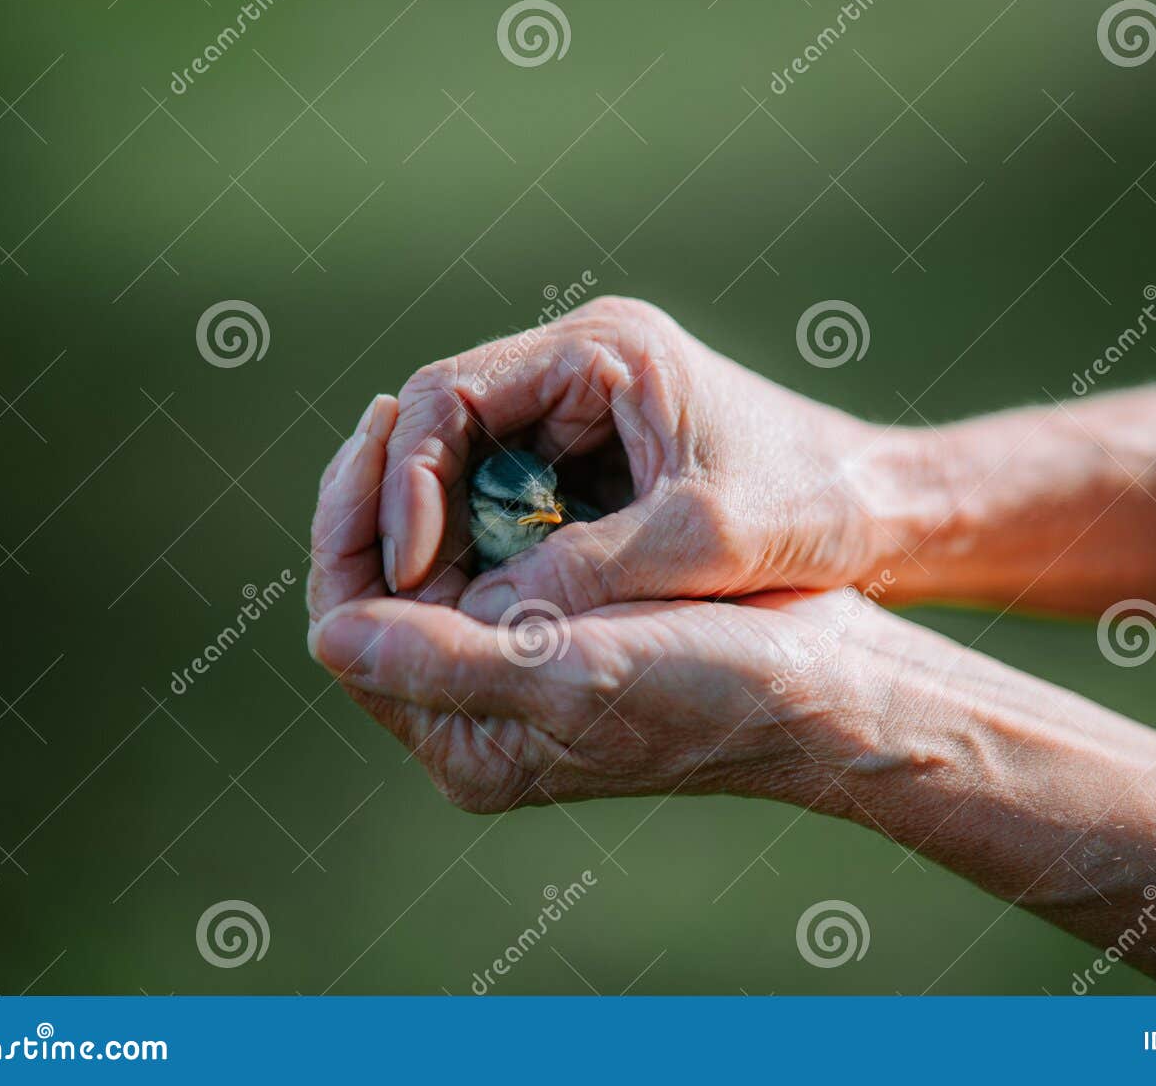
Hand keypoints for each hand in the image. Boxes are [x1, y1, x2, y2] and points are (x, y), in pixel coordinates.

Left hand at [308, 397, 899, 811]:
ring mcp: (521, 676)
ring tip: (430, 421)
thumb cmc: (717, 685)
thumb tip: (325, 634)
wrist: (830, 684)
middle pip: (388, 599)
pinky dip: (486, 507)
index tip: (371, 435)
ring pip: (437, 572)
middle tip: (389, 412)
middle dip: (384, 507)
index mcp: (469, 743)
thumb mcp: (574, 671)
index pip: (357, 631)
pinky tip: (494, 451)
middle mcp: (482, 716)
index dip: (348, 532)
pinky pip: (493, 562)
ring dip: (433, 499)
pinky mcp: (563, 636)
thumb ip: (446, 660)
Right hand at [376, 297, 889, 621]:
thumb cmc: (813, 507)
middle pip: (442, 431)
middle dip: (413, 517)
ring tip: (435, 618)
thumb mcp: (707, 542)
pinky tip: (489, 610)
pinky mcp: (593, 459)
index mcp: (605, 348)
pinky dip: (491, 556)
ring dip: (448, 544)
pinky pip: (509, 504)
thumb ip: (594, 570)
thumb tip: (474, 618)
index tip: (409, 573)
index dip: (409, 482)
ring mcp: (583, 411)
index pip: (449, 394)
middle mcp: (580, 366)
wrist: (880, 508)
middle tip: (396, 605)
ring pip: (468, 473)